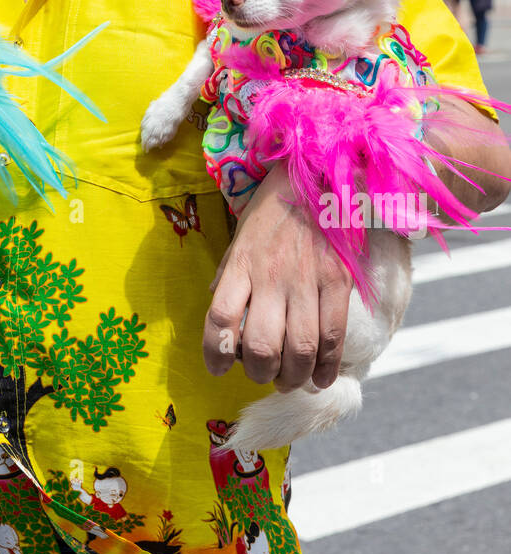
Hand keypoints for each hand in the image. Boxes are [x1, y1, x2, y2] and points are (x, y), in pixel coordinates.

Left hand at [203, 163, 352, 390]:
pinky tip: (319, 379)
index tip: (217, 368)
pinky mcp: (339, 282)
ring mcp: (308, 280)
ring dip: (293, 377)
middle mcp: (272, 275)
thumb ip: (230, 274)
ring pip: (301, 349)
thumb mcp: (240, 234)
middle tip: (262, 375)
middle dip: (260, 373)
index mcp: (242, 263)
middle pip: (262, 346)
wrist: (318, 174)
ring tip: (289, 380)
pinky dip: (327, 367)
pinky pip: (334, 336)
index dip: (215, 353)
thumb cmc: (274, 208)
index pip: (220, 319)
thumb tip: (219, 315)